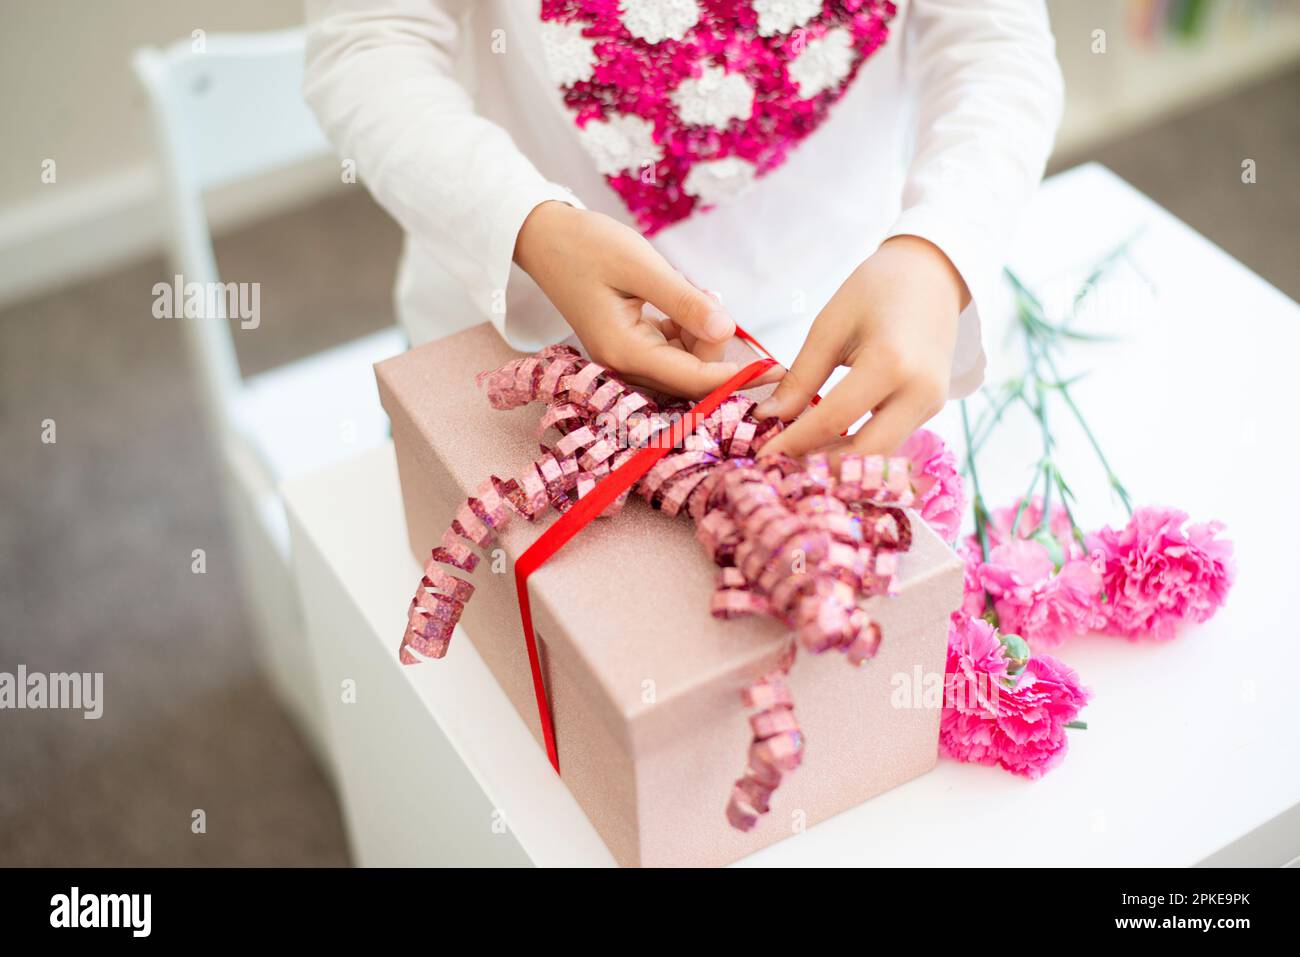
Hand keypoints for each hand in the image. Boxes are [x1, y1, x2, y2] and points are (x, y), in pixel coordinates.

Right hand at [514, 201, 779, 397]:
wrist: (544, 238)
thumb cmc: (587, 245)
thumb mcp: (641, 266)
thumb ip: (684, 301)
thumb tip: (727, 331)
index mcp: (625, 352)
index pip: (693, 379)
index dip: (738, 377)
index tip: (778, 370)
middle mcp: (623, 366)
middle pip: (691, 377)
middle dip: (713, 344)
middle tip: (707, 294)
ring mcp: (624, 360)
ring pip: (684, 366)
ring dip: (700, 335)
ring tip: (693, 291)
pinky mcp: (628, 348)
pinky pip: (672, 353)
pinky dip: (686, 331)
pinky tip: (683, 300)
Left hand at [756, 235, 968, 459]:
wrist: (933, 275)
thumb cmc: (875, 290)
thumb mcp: (830, 327)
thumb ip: (801, 378)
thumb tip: (768, 418)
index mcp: (891, 362)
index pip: (834, 420)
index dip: (795, 443)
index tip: (762, 457)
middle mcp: (919, 391)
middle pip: (865, 453)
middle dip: (819, 467)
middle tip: (779, 470)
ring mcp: (931, 404)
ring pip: (879, 455)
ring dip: (838, 464)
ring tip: (795, 462)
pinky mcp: (931, 410)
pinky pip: (889, 442)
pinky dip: (856, 451)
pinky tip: (824, 448)